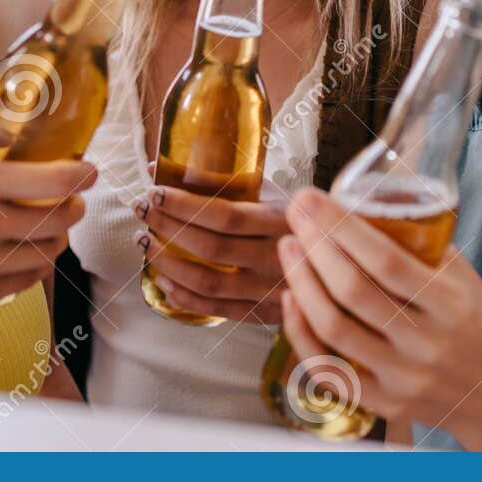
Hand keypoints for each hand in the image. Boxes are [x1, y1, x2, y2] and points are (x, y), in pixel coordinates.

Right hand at [0, 116, 96, 368]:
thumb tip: (12, 108)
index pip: (54, 179)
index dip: (83, 175)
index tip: (90, 171)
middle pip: (62, 217)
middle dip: (75, 207)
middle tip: (72, 200)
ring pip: (50, 251)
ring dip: (55, 238)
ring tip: (44, 227)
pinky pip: (29, 279)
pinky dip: (31, 265)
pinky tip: (17, 252)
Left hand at [135, 181, 289, 323]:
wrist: (340, 259)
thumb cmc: (296, 219)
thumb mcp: (272, 193)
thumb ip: (222, 181)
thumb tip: (161, 166)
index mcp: (282, 221)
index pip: (225, 215)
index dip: (184, 206)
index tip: (154, 192)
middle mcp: (278, 258)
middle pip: (211, 248)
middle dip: (167, 227)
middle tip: (141, 209)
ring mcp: (271, 291)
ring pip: (208, 283)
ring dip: (168, 263)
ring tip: (144, 242)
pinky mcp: (265, 315)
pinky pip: (217, 310)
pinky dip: (184, 297)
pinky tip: (163, 280)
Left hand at [279, 187, 481, 449]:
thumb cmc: (478, 326)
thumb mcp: (463, 279)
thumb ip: (421, 244)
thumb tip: (366, 199)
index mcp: (449, 305)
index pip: (386, 260)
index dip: (341, 227)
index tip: (312, 198)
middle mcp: (425, 344)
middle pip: (353, 291)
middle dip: (315, 246)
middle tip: (295, 214)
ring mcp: (402, 378)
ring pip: (334, 328)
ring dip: (302, 282)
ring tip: (289, 248)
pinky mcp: (383, 403)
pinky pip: (328, 369)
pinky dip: (301, 332)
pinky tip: (291, 299)